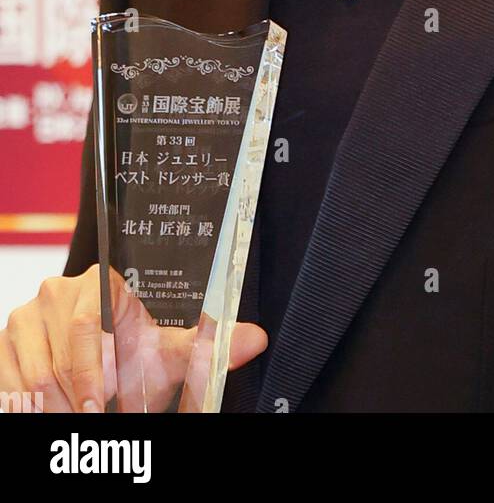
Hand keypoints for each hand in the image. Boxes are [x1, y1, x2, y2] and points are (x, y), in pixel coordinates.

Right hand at [0, 264, 266, 411]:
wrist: (95, 360)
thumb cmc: (131, 354)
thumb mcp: (165, 352)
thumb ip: (206, 348)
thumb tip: (257, 338)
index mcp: (96, 283)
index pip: (87, 326)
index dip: (92, 373)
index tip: (102, 407)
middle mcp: (54, 293)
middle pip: (57, 359)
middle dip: (76, 402)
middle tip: (93, 421)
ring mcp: (23, 320)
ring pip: (31, 378)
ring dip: (53, 410)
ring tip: (79, 421)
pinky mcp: (2, 348)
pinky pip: (7, 386)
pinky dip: (26, 408)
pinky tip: (49, 415)